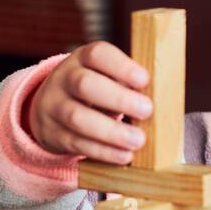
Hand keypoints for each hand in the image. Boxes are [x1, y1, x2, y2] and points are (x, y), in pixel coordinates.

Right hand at [28, 41, 152, 162]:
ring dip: (111, 131)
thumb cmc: (95, 91)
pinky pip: (76, 143)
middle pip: (85, 84)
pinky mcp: (53, 133)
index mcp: (82, 59)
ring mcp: (54, 106)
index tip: (144, 80)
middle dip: (119, 98)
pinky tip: (124, 155)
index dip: (121, 66)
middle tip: (147, 110)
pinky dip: (103, 151)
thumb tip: (161, 98)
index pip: (97, 54)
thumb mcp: (105, 77)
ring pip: (77, 117)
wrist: (50, 108)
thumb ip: (127, 83)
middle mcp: (64, 78)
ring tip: (138, 140)